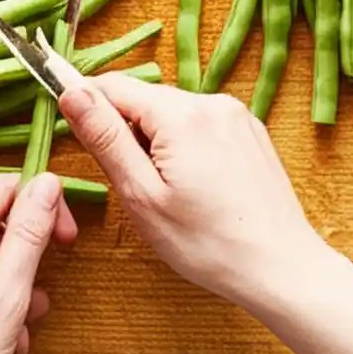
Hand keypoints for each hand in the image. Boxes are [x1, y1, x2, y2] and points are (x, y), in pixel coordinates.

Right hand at [57, 74, 326, 304]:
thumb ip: (105, 139)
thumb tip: (71, 92)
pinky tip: (194, 187)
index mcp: (181, 115)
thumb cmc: (206, 243)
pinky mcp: (250, 131)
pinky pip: (200, 125)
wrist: (281, 267)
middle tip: (130, 183)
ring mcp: (236, 115)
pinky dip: (184, 146)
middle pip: (144, 99)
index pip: (113, 86)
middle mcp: (211, 102)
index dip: (85, 104)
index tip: (71, 129)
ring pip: (172, 113)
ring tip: (166, 192)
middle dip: (126, 131)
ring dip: (155, 140)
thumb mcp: (141, 196)